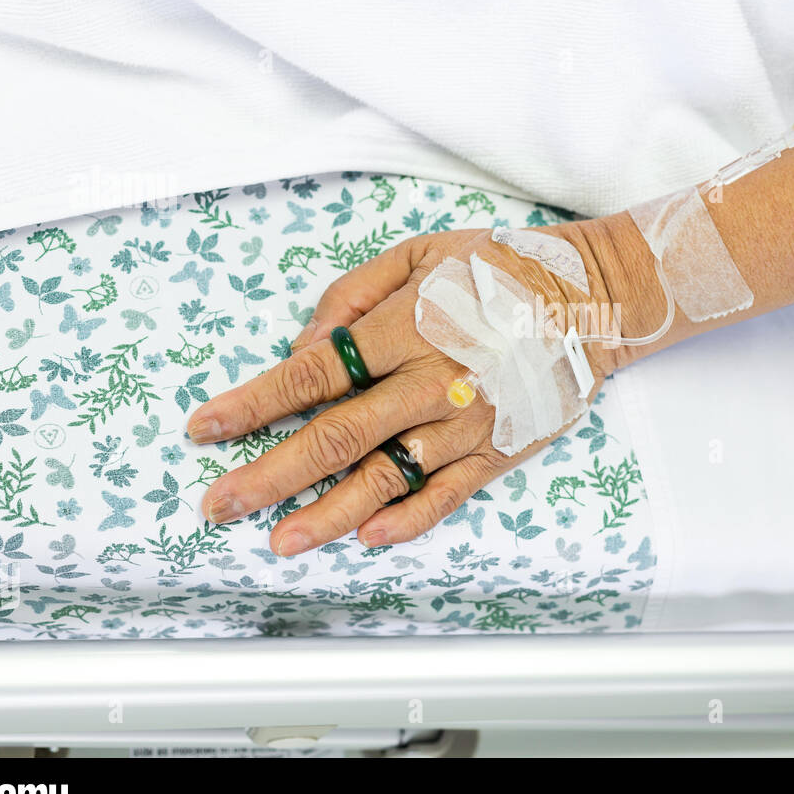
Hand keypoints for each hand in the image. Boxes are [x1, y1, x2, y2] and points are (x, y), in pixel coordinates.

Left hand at [186, 216, 665, 556]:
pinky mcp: (498, 450)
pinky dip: (409, 519)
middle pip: (337, 437)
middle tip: (219, 505)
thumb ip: (352, 295)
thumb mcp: (419, 253)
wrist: (588, 300)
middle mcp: (431, 382)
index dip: (254, 404)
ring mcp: (466, 423)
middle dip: (270, 474)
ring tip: (280, 541)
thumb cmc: (497, 269)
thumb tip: (304, 346)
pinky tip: (369, 538)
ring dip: (329, 513)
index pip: (313, 374)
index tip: (206, 428)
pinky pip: (448, 494)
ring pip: (388, 477)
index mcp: (404, 328)